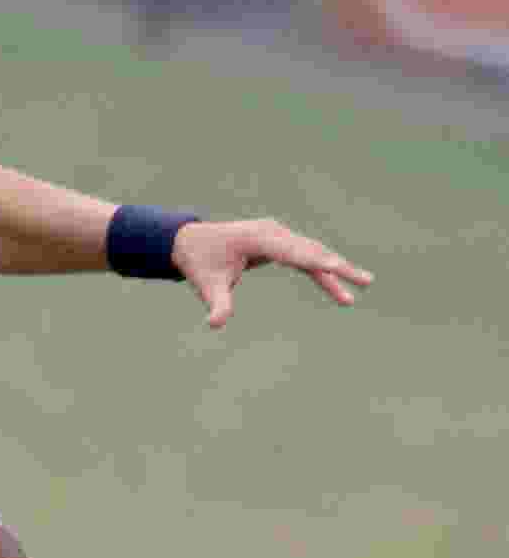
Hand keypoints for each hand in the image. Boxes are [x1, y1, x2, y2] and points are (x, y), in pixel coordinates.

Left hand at [173, 218, 371, 329]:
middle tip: (367, 281)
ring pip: (313, 254)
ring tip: (364, 285)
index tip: (339, 268)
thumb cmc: (200, 263)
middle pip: (311, 250)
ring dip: (336, 271)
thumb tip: (215, 324)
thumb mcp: (206, 285)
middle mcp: (273, 232)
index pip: (293, 251)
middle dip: (339, 267)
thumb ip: (217, 303)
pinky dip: (321, 272)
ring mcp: (279, 236)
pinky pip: (305, 259)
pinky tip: (339, 289)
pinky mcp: (281, 243)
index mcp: (258, 237)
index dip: (316, 261)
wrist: (191, 243)